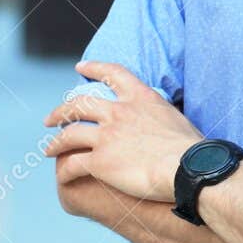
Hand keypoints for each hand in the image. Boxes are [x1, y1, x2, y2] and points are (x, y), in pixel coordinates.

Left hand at [42, 61, 202, 201]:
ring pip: (69, 134)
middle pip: (79, 104)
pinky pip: (73, 164)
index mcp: (141, 98)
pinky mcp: (99, 161)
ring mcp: (106, 136)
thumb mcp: (177, 119)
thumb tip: (164, 124)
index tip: (80, 66)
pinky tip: (63, 176)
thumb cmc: (192, 150)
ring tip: (49, 150)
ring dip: (56, 142)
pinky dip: (65, 171)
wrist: (189, 169)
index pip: (113, 73)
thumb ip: (161, 116)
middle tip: (51, 119)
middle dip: (61, 111)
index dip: (94, 68)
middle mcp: (119, 112)